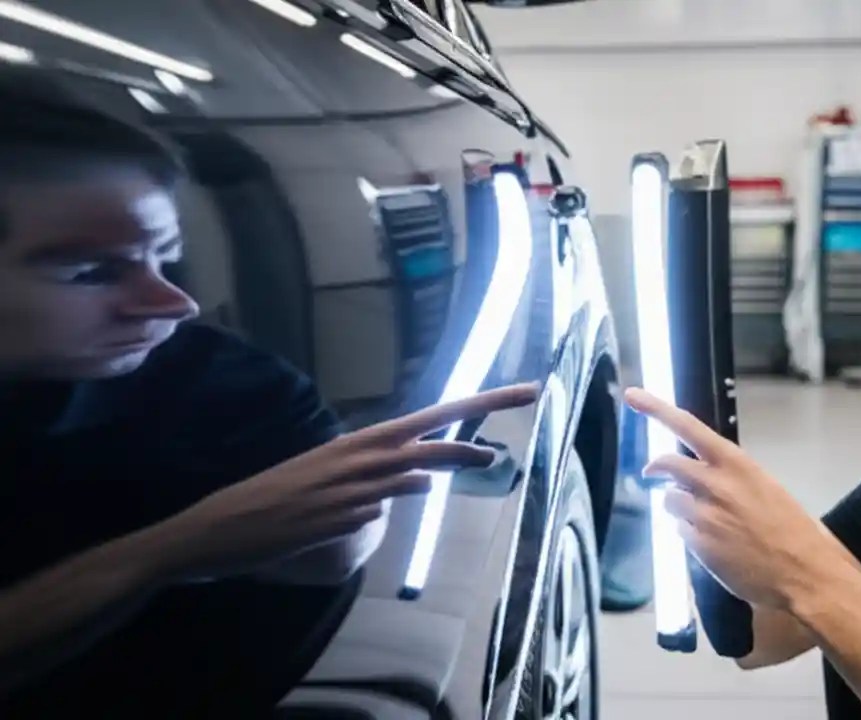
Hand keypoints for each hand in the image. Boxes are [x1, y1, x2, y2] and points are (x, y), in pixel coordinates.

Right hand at [151, 383, 538, 581]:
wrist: (219, 528)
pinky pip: (377, 509)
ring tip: (485, 458)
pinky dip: (385, 504)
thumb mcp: (327, 477)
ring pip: (412, 470)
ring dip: (446, 464)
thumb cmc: (274, 502)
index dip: (473, 406)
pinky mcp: (338, 516)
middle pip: (431, 435)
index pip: (426, 418)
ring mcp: (350, 487)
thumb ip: (372, 476)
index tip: (518, 392)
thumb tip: (408, 485)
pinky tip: (375, 504)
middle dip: (478, 421)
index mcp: (357, 444)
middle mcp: (358, 458)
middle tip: (524, 402)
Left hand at [627, 387, 849, 609]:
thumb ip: (732, 477)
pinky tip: (713, 545)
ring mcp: (704, 515)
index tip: (633, 395)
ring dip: (678, 506)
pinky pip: (679, 531)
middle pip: (667, 463)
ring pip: (669, 501)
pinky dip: (689, 534)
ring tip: (705, 521)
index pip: (688, 426)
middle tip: (651, 472)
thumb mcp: (765, 488)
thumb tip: (702, 477)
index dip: (656, 408)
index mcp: (737, 464)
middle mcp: (716, 484)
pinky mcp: (698, 545)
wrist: (804, 572)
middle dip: (656, 467)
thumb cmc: (793, 530)